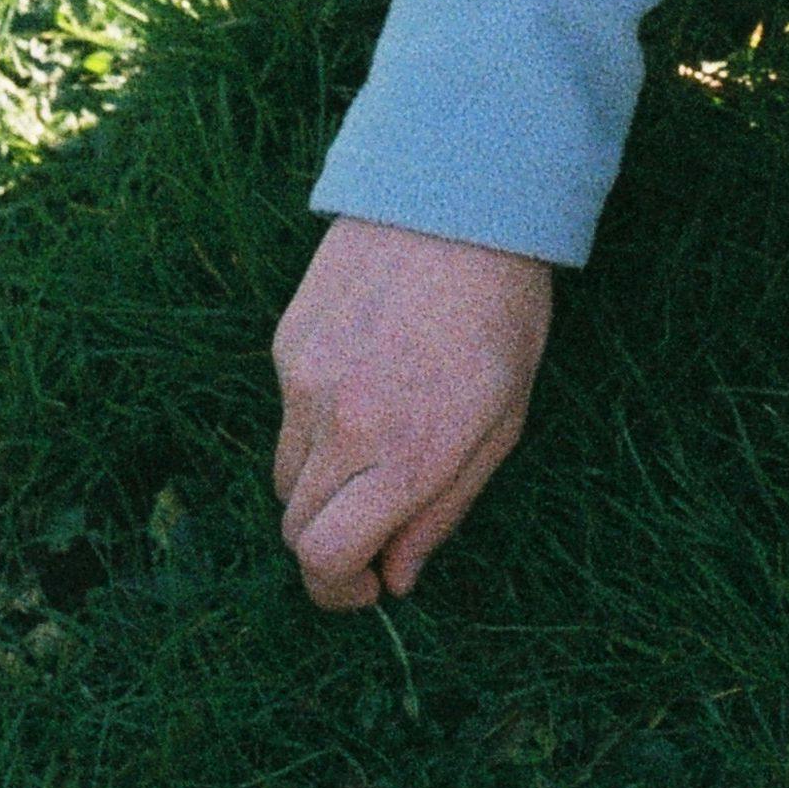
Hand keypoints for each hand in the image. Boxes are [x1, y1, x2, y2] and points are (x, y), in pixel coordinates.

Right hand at [271, 217, 553, 611]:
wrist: (460, 197)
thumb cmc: (503, 312)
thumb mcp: (503, 421)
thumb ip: (444, 509)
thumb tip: (396, 577)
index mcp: (406, 455)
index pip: (325, 560)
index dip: (337, 590)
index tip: (367, 584)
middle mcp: (342, 425)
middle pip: (295, 527)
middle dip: (331, 543)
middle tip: (376, 526)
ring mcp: (304, 381)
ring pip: (285, 475)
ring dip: (321, 485)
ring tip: (378, 439)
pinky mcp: (285, 342)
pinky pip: (286, 413)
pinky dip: (315, 422)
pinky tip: (366, 375)